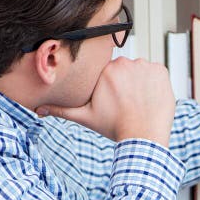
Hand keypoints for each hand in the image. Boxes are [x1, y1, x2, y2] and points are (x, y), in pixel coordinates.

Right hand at [36, 57, 175, 146]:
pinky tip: (149, 98)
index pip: (109, 73)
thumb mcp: (86, 117)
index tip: (115, 101)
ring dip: (140, 83)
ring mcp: (145, 66)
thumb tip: (38, 110)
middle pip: (125, 70)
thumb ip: (62, 109)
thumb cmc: (114, 127)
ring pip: (141, 71)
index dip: (112, 88)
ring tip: (138, 102)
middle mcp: (125, 63)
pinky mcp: (161, 71)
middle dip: (126, 84)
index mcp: (106, 70)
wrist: (143, 137)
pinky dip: (154, 84)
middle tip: (127, 104)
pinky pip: (156, 73)